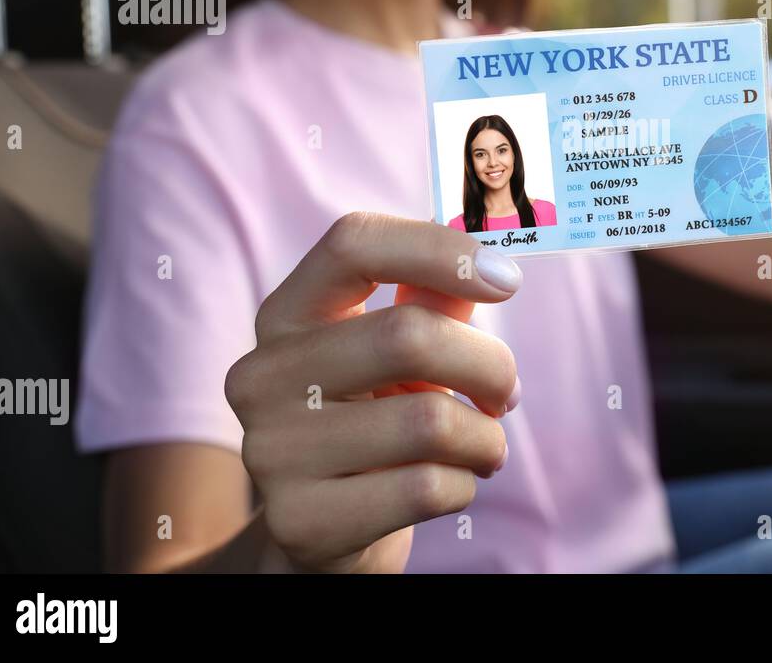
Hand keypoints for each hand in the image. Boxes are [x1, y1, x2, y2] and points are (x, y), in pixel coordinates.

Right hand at [224, 212, 521, 572]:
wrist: (322, 528)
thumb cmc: (374, 419)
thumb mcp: (398, 355)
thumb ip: (433, 304)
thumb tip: (488, 267)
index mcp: (286, 314)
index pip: (352, 243)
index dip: (440, 250)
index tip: (508, 279)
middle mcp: (263, 374)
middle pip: (409, 335)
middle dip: (490, 365)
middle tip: (506, 392)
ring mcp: (272, 451)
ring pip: (430, 422)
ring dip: (485, 437)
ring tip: (482, 446)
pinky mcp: (302, 521)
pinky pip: (427, 488)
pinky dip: (464, 485)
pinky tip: (450, 484)